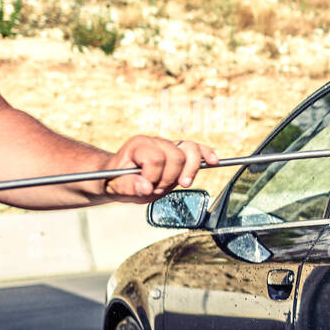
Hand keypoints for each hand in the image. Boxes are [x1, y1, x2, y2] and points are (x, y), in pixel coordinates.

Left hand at [102, 136, 218, 201]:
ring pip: (191, 150)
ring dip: (190, 170)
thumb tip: (146, 186)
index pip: (156, 159)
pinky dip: (206, 155)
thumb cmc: (117, 180)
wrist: (120, 177)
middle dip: (170, 177)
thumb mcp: (116, 186)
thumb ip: (129, 186)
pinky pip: (197, 149)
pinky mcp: (180, 153)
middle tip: (158, 188)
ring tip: (183, 183)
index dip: (153, 177)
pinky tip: (213, 161)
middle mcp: (155, 142)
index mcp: (138, 145)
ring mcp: (170, 146)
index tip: (145, 187)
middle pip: (176, 155)